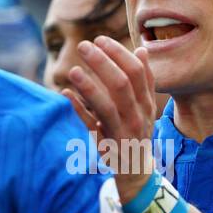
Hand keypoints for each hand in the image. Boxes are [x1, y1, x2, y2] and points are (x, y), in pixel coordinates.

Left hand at [62, 36, 158, 201]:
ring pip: (108, 105)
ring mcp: (124, 132)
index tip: (100, 39)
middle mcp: (138, 116)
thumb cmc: (136, 132)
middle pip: (123, 83)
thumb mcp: (144, 106)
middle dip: (103, 62)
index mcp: (147, 102)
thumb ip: (142, 80)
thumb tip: (142, 50)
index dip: (118, 53)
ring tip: (72, 69)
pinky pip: (92, 127)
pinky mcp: (109, 146)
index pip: (136, 71)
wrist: (138, 173)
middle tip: (84, 46)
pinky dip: (79, 109)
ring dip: (90, 85)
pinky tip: (65, 93)